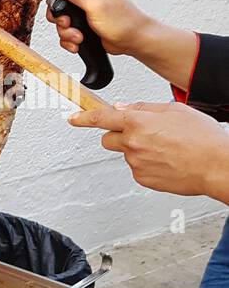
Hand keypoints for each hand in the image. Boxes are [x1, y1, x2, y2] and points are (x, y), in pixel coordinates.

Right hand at [47, 0, 198, 88]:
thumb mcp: (96, 4)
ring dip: (65, 29)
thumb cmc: (124, 21)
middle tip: (67, 21)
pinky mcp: (84, 20)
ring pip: (62, 15)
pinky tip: (78, 40)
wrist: (133, 41)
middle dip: (59, 14)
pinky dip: (69, 36)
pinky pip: (67, 27)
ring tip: (77, 35)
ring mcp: (86, 6)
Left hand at [69, 101, 228, 200]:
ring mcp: (135, 162)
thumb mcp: (176, 110)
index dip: (84, 118)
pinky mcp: (141, 178)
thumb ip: (144, 108)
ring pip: (125, 153)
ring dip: (137, 149)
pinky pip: (137, 168)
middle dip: (118, 135)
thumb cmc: (202, 138)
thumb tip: (123, 108)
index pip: (101, 118)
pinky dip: (147, 163)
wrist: (216, 165)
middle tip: (142, 134)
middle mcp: (132, 143)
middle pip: (108, 138)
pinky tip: (166, 160)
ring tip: (165, 148)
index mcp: (138, 122)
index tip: (73, 118)